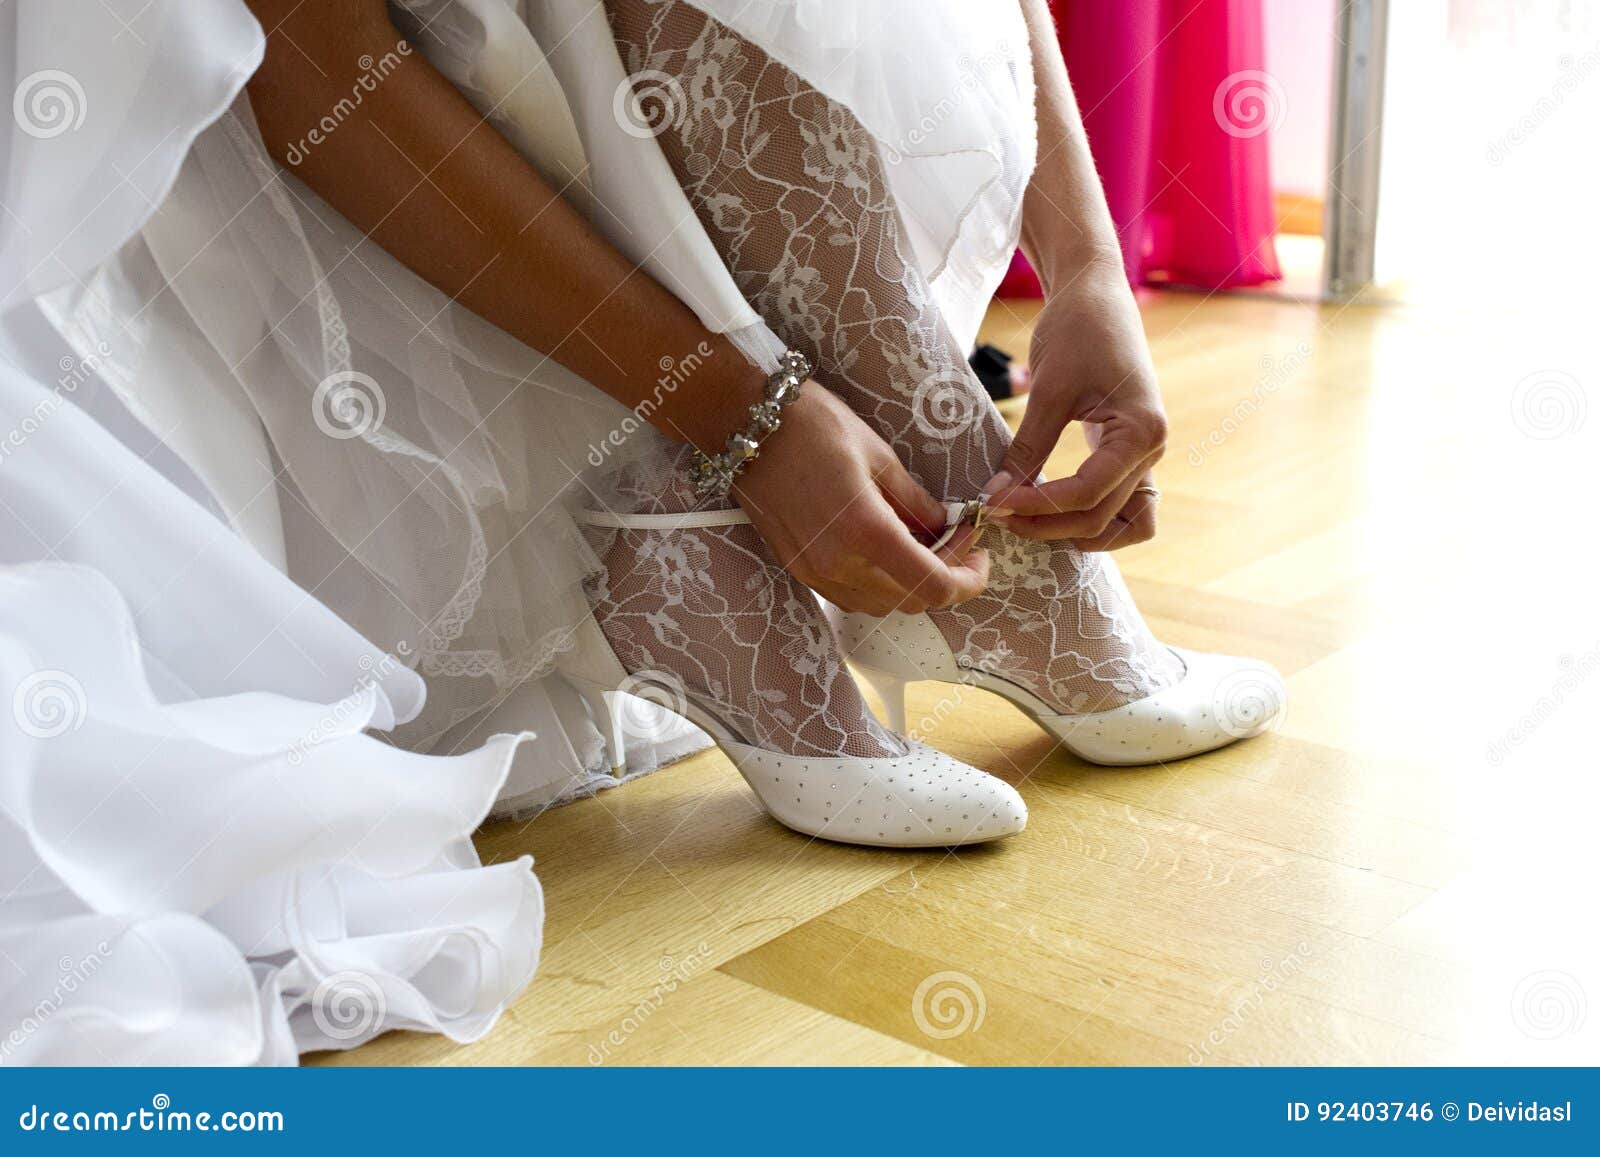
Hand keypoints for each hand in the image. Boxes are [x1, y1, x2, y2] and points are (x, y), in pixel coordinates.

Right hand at [734, 384, 988, 614]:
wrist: (747, 423)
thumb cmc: (814, 426)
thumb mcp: (880, 456)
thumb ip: (916, 502)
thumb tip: (945, 527)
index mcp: (865, 532)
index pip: (933, 585)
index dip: (968, 580)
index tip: (981, 556)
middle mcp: (838, 564)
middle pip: (911, 600)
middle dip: (945, 575)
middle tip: (959, 539)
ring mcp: (813, 571)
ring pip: (881, 603)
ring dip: (911, 583)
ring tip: (924, 544)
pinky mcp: (797, 567)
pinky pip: (850, 594)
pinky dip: (879, 582)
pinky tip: (886, 549)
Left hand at [983, 267, 1167, 549]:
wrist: (1095, 293)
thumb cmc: (1077, 329)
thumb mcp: (1049, 389)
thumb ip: (1027, 447)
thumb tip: (997, 495)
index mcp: (1141, 432)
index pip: (1087, 494)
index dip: (1036, 506)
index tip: (992, 502)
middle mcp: (1152, 451)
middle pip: (1100, 517)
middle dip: (1046, 523)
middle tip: (996, 513)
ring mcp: (1143, 455)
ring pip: (1121, 523)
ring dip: (1075, 532)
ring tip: (1025, 522)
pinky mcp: (1127, 453)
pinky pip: (1122, 506)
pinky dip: (1092, 519)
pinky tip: (1050, 512)